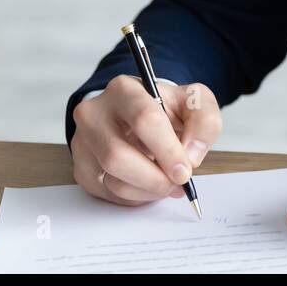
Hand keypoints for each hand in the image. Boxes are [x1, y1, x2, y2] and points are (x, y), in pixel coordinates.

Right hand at [70, 76, 222, 205]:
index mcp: (124, 90)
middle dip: (155, 178)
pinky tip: (149, 184)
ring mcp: (83, 142)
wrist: (138, 114)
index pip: (144, 120)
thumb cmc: (165, 108)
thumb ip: (204, 121)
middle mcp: (95, 113)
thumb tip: (191, 155)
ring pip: (113, 179)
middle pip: (118, 156)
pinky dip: (136, 195)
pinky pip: (108, 192)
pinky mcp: (81, 167)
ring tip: (167, 183)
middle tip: (177, 184)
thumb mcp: (194, 102)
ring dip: (148, 190)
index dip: (167, 151)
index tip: (185, 170)